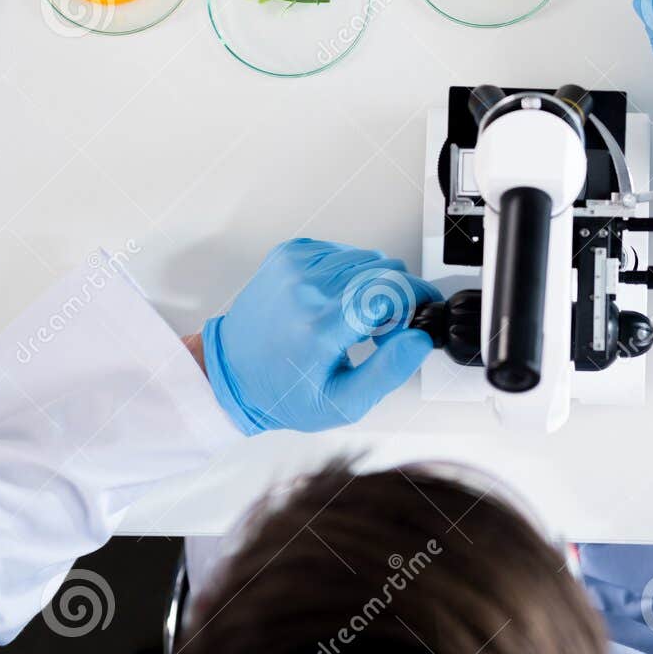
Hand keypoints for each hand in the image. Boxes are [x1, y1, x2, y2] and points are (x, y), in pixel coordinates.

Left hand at [201, 239, 439, 433]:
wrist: (233, 373)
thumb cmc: (284, 391)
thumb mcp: (344, 402)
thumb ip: (388, 371)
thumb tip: (419, 339)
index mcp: (320, 327)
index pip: (391, 288)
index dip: (416, 296)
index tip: (420, 309)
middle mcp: (305, 289)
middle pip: (383, 269)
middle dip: (395, 296)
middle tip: (380, 328)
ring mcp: (294, 267)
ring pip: (366, 257)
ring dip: (373, 284)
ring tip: (356, 317)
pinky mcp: (288, 255)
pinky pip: (342, 251)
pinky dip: (350, 273)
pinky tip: (337, 299)